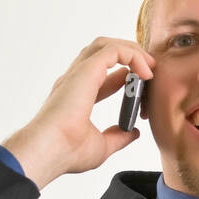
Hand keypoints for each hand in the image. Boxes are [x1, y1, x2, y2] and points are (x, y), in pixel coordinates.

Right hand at [0, 38, 154, 187]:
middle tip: (149, 71)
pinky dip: (132, 55)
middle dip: (128, 56)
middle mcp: (74, 81)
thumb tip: (133, 133)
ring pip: (106, 46)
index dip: (123, 75)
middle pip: (102, 53)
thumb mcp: (101, 147)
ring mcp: (78, 74)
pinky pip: (113, 51)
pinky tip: (145, 72)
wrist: (49, 151)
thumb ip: (117, 138)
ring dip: (131, 51)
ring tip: (149, 67)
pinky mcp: (86, 71)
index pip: (100, 75)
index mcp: (75, 96)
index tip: (141, 86)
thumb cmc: (65, 153)